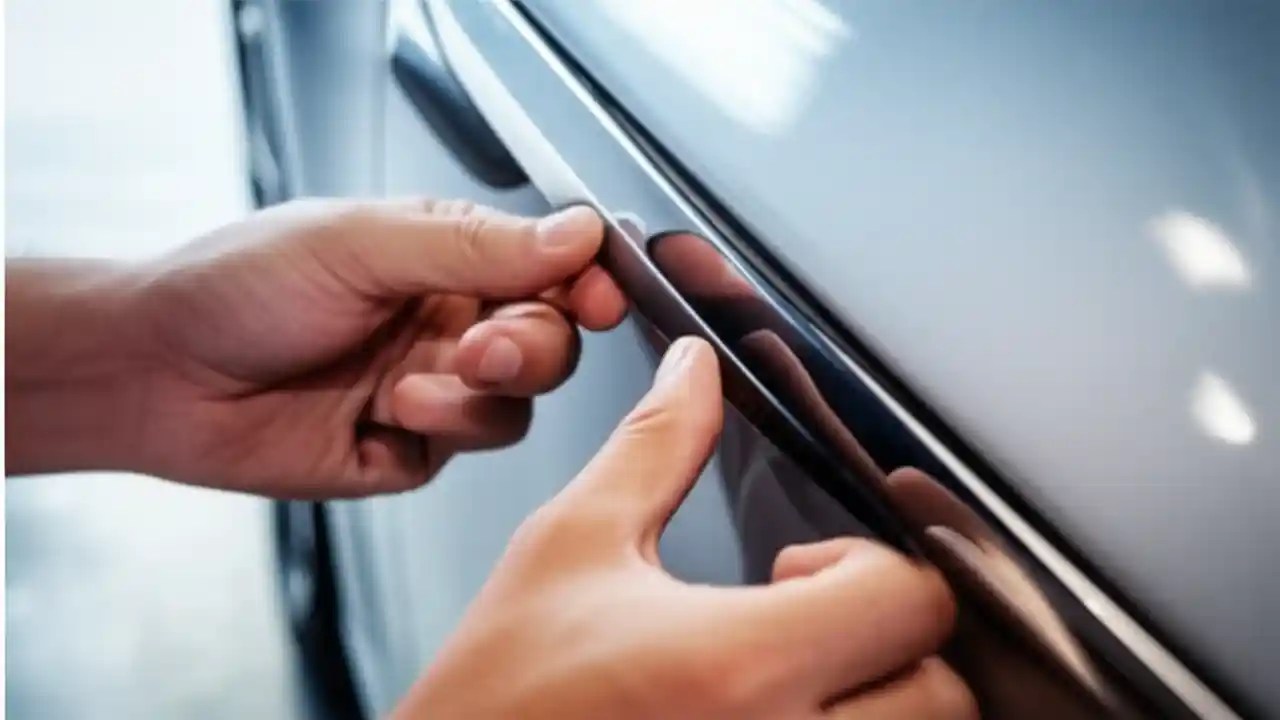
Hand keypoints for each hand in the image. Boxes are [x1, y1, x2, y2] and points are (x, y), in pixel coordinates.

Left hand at [5, 199, 624, 495]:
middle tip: (483, 348)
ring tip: (409, 388)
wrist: (156, 374)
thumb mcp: (362, 245)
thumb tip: (576, 233)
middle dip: (529, 348)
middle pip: (550, 342)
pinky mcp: (408, 447)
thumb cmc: (236, 286)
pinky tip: (381, 414)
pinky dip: (438, 432)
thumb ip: (477, 247)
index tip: (599, 295)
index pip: (550, 266)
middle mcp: (446, 321)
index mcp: (444, 255)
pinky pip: (466, 448)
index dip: (587, 282)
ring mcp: (432, 387)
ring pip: (518, 404)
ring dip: (477, 398)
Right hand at [394, 338, 975, 719]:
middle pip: (942, 694)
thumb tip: (693, 370)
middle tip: (807, 625)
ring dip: (879, 701)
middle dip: (891, 642)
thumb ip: (653, 448)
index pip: (912, 602)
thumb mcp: (570, 545)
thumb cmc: (495, 695)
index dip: (874, 566)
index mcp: (739, 665)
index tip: (804, 568)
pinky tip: (766, 713)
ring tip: (790, 675)